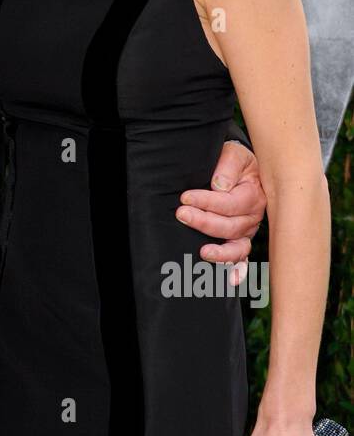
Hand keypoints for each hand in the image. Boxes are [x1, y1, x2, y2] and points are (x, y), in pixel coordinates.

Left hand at [176, 140, 265, 276]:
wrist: (241, 168)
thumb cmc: (234, 162)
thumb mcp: (233, 154)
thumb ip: (228, 166)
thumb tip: (219, 185)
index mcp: (253, 195)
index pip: (230, 202)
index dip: (207, 202)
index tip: (185, 198)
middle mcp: (253, 216)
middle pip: (231, 226)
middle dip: (205, 222)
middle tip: (182, 215)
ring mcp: (247, 232)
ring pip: (238, 247)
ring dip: (221, 252)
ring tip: (203, 252)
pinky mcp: (241, 241)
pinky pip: (243, 260)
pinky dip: (239, 271)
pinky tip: (230, 281)